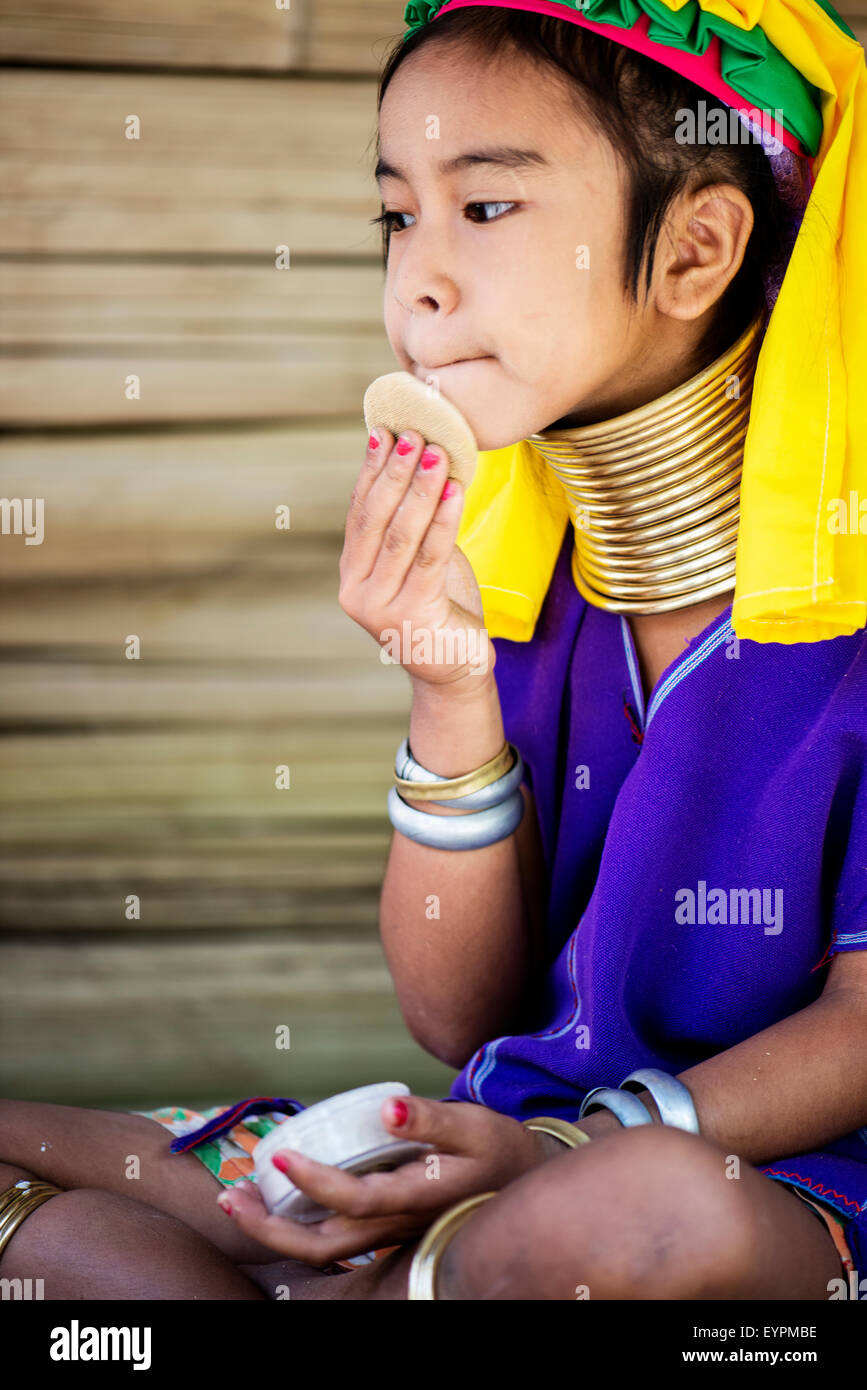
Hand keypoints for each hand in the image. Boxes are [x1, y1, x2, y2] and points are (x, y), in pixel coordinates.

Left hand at [216, 1095, 547, 1266]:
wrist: (527, 1181)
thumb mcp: (472, 1123)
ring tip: (239, 1200)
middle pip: (323, 1247)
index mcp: (414, 1199)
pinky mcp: (388, 1228)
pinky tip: (277, 1201)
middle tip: (229, 1197)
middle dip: (271, 1228)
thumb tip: (386, 1108)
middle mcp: (397, 1225)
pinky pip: (335, 1240)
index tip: (279, 1155)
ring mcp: (391, 1233)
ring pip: (325, 1251)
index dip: (313, 1183)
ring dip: (277, 1230)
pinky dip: (298, 1225)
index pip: (353, 1201)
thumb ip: (429, 1117)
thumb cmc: (498, 1148)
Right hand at [339, 428, 491, 691]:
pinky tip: (455, 491)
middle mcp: (357, 590)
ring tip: (438, 454)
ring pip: (401, 535)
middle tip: (415, 434)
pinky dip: (443, 520)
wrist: (455, 670)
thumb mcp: (415, 563)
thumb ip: (406, 527)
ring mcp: (380, 607)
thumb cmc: (440, 609)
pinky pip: (430, 557)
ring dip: (421, 489)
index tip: (384, 431)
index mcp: (352, 574)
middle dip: (396, 472)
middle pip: (376, 519)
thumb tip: (413, 462)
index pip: (358, 512)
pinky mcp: (412, 616)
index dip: (371, 470)